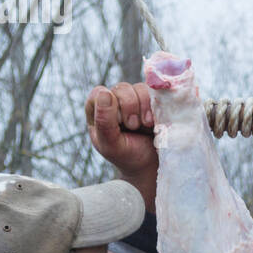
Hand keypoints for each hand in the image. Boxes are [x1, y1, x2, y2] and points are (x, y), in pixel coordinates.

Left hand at [86, 82, 157, 211]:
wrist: (152, 164)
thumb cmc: (127, 156)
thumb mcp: (111, 144)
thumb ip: (104, 121)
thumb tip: (105, 93)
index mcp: (97, 110)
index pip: (100, 93)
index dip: (111, 105)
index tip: (119, 124)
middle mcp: (114, 101)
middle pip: (121, 88)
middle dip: (130, 108)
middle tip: (134, 127)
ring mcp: (134, 98)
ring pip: (139, 88)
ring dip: (144, 107)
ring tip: (146, 125)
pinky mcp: (151, 100)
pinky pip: (153, 92)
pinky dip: (155, 106)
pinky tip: (154, 121)